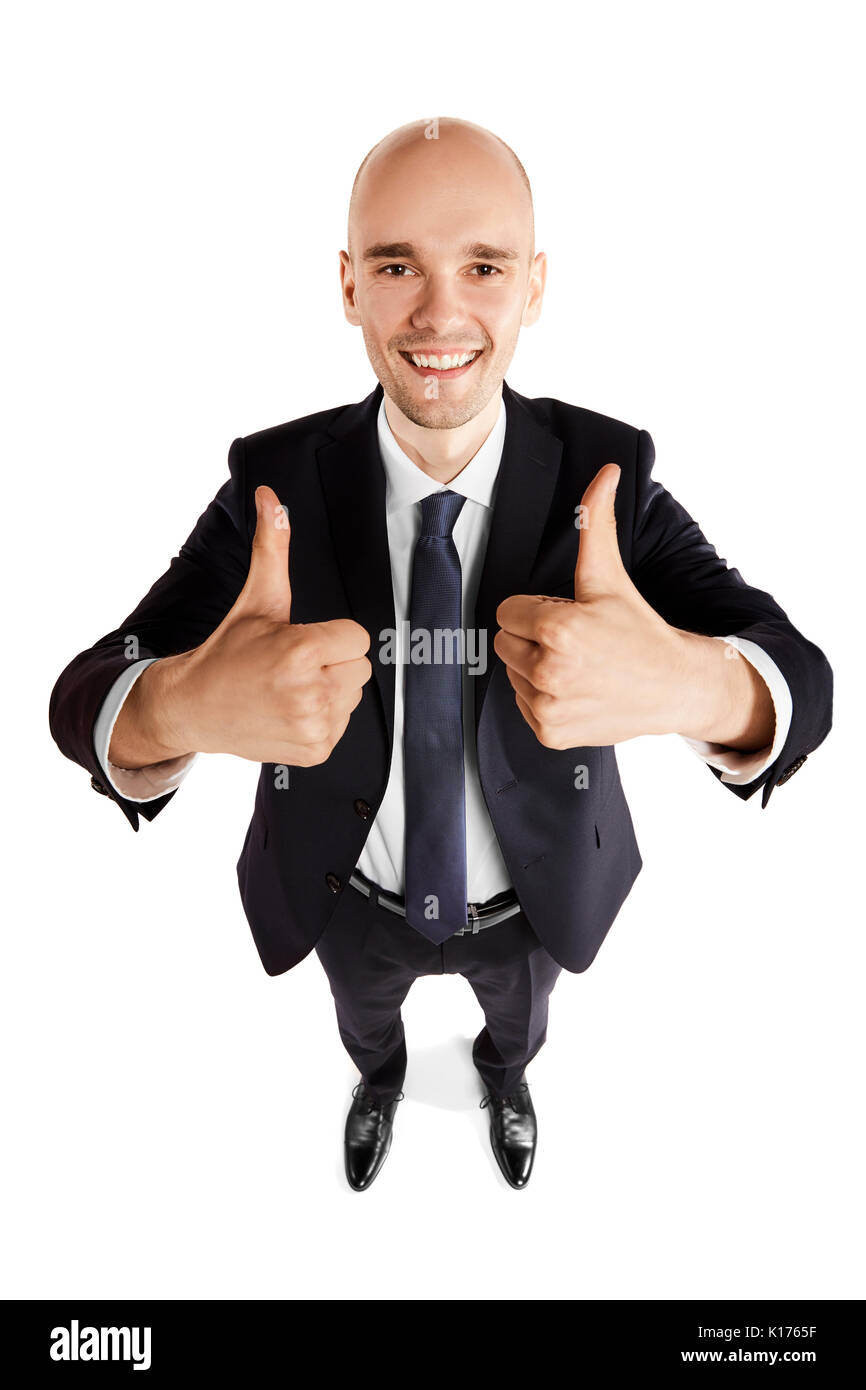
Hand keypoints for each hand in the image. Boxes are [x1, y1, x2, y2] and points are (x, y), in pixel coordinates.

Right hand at [120, 486, 371, 767]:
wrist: (194, 706)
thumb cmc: (228, 652)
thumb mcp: (256, 599)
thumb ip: (271, 548)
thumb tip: (270, 497)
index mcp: (301, 650)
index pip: (358, 637)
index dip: (332, 636)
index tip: (301, 641)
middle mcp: (310, 691)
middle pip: (359, 666)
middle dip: (333, 661)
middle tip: (292, 665)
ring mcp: (313, 725)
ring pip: (353, 696)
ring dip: (330, 690)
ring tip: (290, 688)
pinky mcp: (315, 750)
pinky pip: (343, 725)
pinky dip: (322, 720)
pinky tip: (290, 712)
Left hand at [494, 464, 690, 748]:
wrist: (674, 687)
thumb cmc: (639, 630)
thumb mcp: (610, 577)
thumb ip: (596, 523)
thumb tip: (606, 472)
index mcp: (557, 629)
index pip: (507, 611)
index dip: (536, 609)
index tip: (567, 615)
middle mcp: (548, 671)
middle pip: (505, 643)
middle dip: (533, 637)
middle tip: (575, 641)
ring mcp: (548, 706)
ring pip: (512, 674)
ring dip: (536, 667)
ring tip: (578, 665)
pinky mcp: (550, 732)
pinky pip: (523, 705)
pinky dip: (543, 699)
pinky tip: (576, 690)